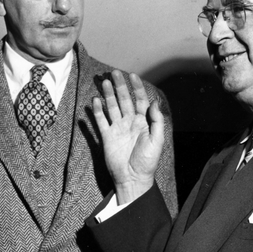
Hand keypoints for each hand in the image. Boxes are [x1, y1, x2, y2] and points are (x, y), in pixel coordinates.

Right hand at [94, 71, 164, 204]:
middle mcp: (130, 122)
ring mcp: (117, 128)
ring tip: (104, 82)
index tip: (132, 75)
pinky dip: (97, 111)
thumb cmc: (147, 161)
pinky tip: (95, 101)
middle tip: (114, 73)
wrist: (133, 178)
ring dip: (108, 95)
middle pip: (124, 100)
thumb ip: (156, 121)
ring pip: (112, 107)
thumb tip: (153, 103)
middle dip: (120, 86)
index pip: (140, 100)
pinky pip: (101, 121)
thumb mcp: (157, 141)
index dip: (136, 87)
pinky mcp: (107, 136)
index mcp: (143, 122)